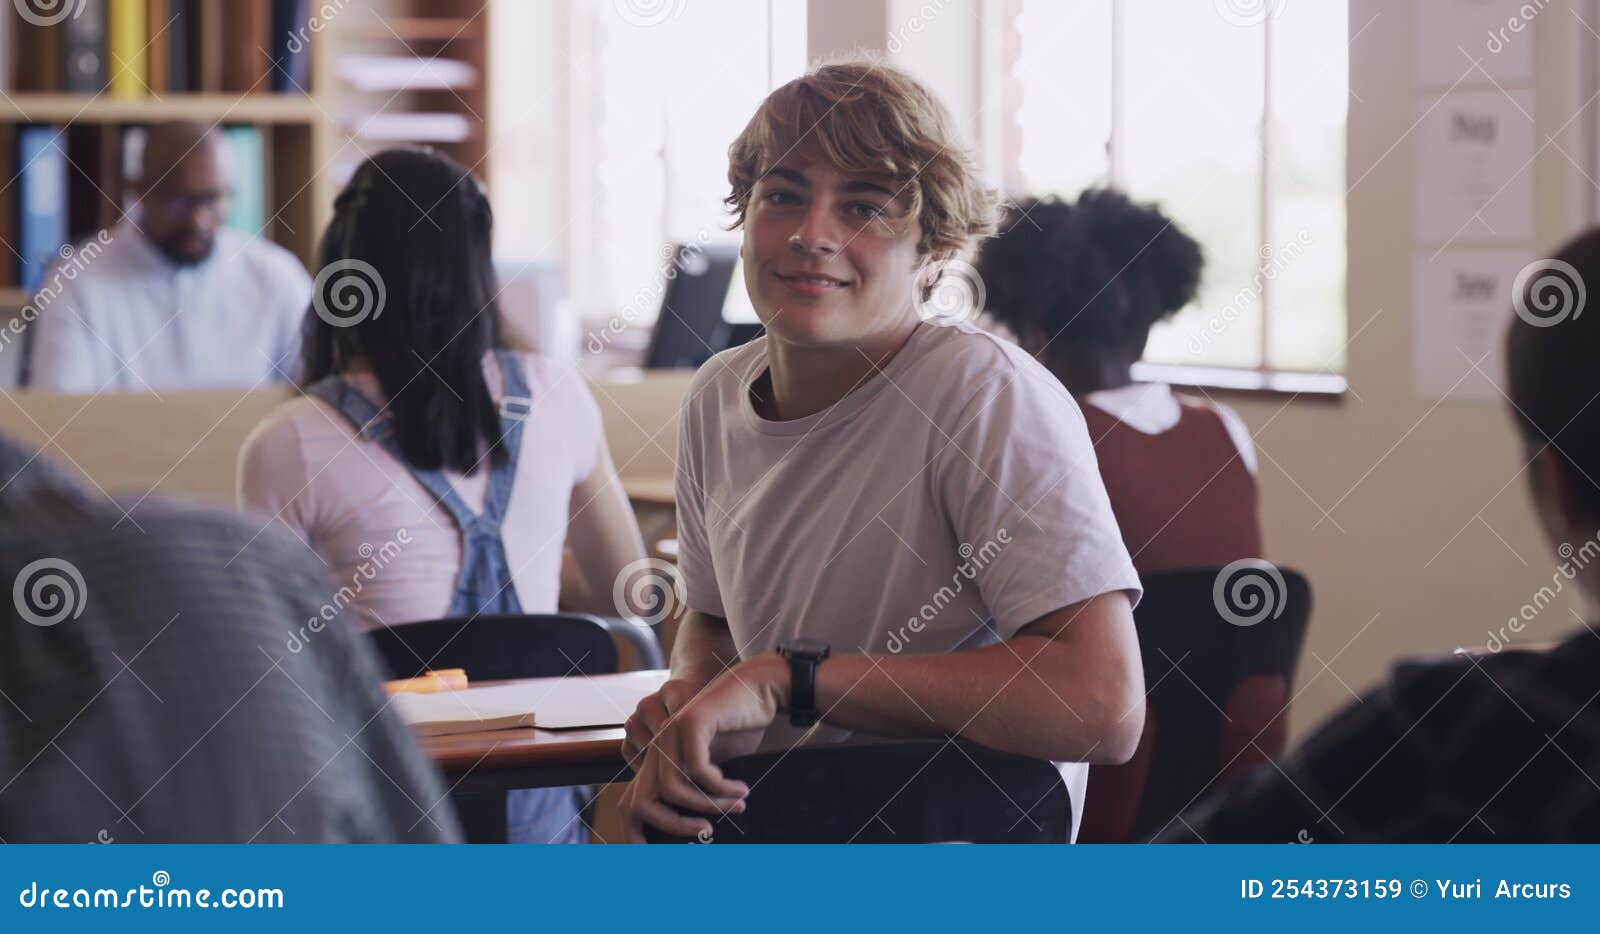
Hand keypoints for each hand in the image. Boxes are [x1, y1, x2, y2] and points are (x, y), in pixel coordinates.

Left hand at [619, 655, 787, 842]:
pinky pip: (697, 771)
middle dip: (676, 826)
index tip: (665, 856)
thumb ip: (698, 794)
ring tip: (738, 806)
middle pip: (642, 803)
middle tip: (708, 833)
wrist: (761, 686)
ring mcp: (670, 731)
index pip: (631, 805)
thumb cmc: (741, 728)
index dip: (638, 835)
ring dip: (708, 805)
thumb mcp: (715, 768)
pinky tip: (740, 788)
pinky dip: (720, 786)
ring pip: (672, 789)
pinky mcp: (690, 722)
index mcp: (657, 758)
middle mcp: (657, 745)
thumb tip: (699, 836)